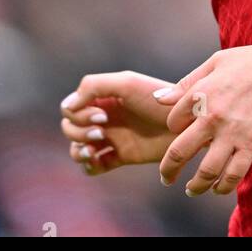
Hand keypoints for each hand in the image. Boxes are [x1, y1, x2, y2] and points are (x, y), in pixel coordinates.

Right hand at [60, 70, 176, 176]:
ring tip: (93, 151)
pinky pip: (94, 166)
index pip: (70, 108)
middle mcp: (104, 117)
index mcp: (103, 98)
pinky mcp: (120, 156)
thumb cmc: (157, 100)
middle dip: (77, 132)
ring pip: (77, 147)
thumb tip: (67, 106)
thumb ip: (94, 87)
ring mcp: (111, 137)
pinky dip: (89, 166)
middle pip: (69, 128)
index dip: (78, 114)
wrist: (184, 124)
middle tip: (101, 132)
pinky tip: (98, 161)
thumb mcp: (126, 83)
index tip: (101, 116)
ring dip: (78, 151)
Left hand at [153, 42, 251, 196]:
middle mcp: (211, 116)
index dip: (175, 129)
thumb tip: (157, 100)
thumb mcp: (216, 62)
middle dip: (169, 170)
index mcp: (200, 93)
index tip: (183, 133)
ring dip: (194, 186)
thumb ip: (187, 83)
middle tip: (166, 179)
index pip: (172, 123)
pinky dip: (223, 187)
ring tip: (191, 190)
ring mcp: (232, 133)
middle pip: (178, 153)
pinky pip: (232, 175)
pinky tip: (219, 188)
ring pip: (204, 171)